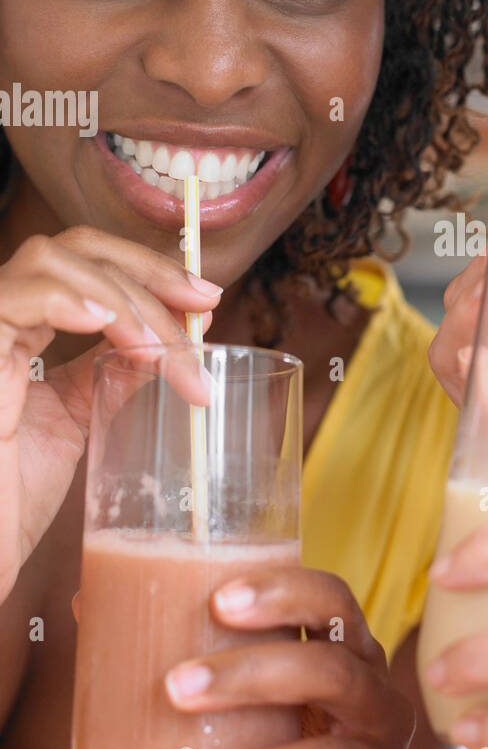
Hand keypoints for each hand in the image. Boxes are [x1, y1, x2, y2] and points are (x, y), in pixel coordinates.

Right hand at [0, 227, 219, 602]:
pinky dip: (67, 299)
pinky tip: (108, 323)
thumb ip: (110, 375)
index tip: (207, 300)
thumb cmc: (6, 501)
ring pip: (53, 261)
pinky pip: (15, 297)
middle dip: (150, 270)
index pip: (86, 262)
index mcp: (20, 327)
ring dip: (125, 297)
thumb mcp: (74, 422)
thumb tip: (170, 346)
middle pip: (76, 248)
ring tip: (162, 349)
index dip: (149, 269)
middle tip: (205, 305)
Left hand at [163, 567, 415, 748]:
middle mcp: (381, 702)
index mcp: (351, 655)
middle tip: (176, 688)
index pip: (335, 603)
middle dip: (252, 675)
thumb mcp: (253, 706)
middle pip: (332, 672)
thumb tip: (91, 601)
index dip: (286, 593)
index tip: (220, 599)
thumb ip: (194, 657)